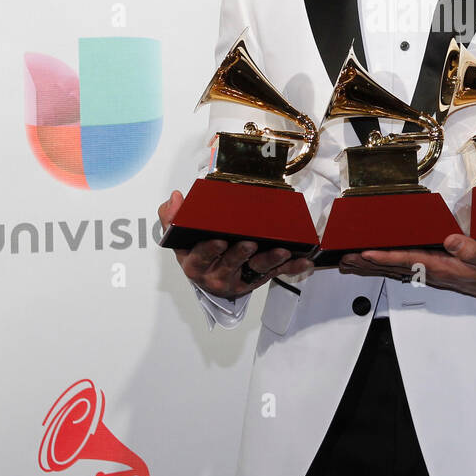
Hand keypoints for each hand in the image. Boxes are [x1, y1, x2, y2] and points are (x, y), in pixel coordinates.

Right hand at [157, 190, 315, 300]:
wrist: (209, 278)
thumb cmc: (196, 253)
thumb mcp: (179, 238)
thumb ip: (171, 217)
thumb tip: (175, 198)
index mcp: (195, 263)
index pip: (201, 257)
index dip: (209, 250)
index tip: (219, 241)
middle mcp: (217, 274)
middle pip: (230, 265)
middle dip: (240, 255)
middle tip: (250, 244)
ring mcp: (240, 278)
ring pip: (256, 270)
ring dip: (270, 260)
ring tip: (282, 251)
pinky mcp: (258, 278)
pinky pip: (276, 273)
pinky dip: (291, 268)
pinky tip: (304, 262)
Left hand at [339, 233, 475, 303]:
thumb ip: (471, 249)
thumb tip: (450, 240)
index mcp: (444, 267)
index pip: (408, 260)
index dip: (385, 256)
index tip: (365, 252)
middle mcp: (434, 272)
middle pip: (394, 267)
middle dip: (368, 263)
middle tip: (343, 259)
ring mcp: (433, 273)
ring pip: (396, 269)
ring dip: (371, 266)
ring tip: (349, 262)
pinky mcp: (436, 270)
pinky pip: (404, 267)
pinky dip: (385, 264)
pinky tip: (375, 263)